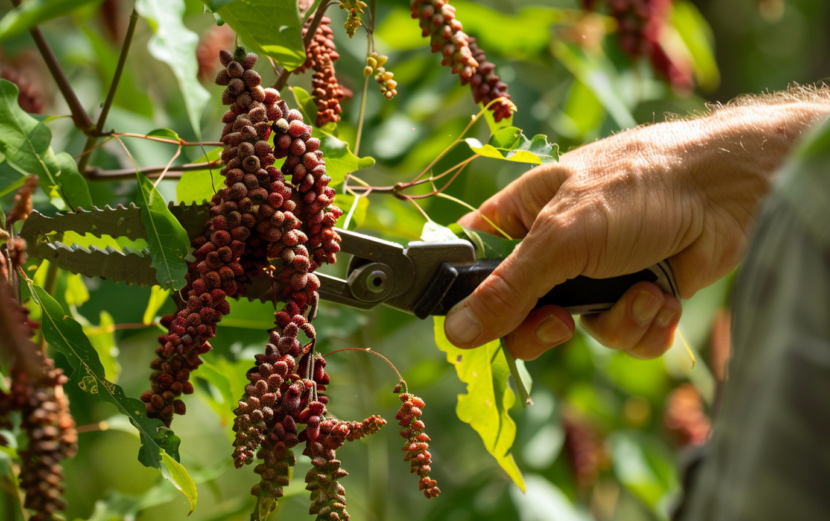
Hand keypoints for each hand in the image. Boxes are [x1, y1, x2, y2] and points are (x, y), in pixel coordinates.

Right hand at [444, 102, 823, 359]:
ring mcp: (595, 275)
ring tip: (645, 291)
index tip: (478, 331)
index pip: (472, 269)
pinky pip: (623, 337)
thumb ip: (508, 290)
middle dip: (548, 326)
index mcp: (520, 219)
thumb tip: (454, 334)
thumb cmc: (636, 191)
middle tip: (564, 322)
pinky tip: (665, 298)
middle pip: (520, 315)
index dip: (471, 303)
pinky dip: (646, 325)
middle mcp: (553, 249)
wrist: (728, 192)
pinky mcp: (636, 296)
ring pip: (578, 331)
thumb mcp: (561, 238)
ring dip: (615, 320)